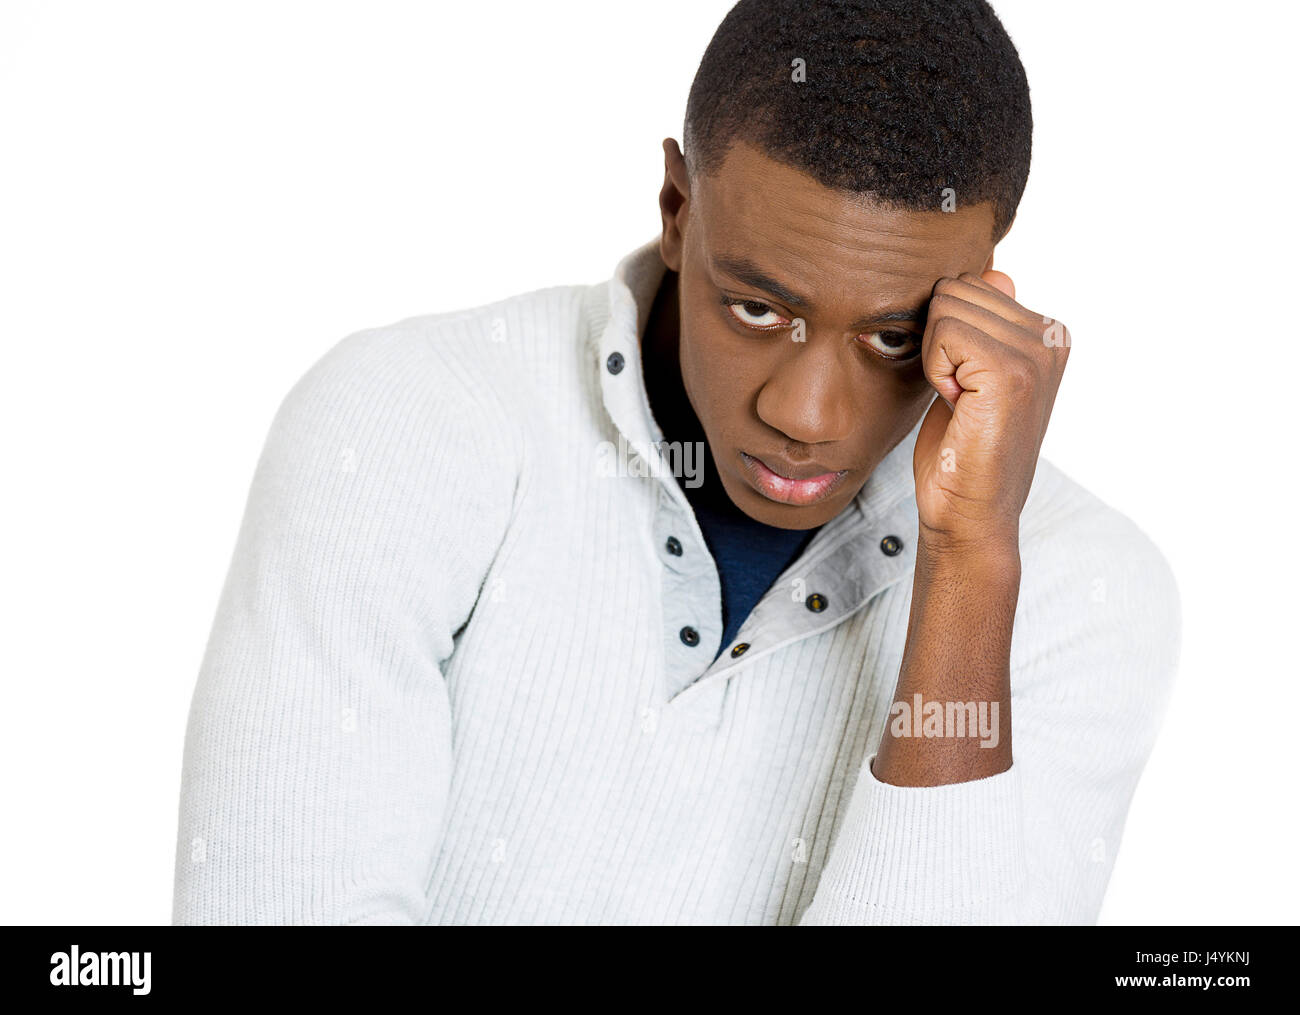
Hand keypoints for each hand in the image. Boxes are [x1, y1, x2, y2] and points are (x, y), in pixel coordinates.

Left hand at [912, 269, 1069, 552]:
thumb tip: (994, 273)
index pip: (970, 283)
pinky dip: (935, 369)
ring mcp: (1037, 353)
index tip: (964, 383)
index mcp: (1048, 332)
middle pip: (956, 289)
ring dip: (936, 358)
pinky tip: (956, 404)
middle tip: (959, 394)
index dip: (946, 334)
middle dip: (939, 342)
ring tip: (960, 401)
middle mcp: (1052, 336)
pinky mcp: (1012, 372)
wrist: (968, 512)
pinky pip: (944, 332)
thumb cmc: (961, 450)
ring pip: (946, 307)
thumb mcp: (970, 374)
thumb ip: (984, 323)